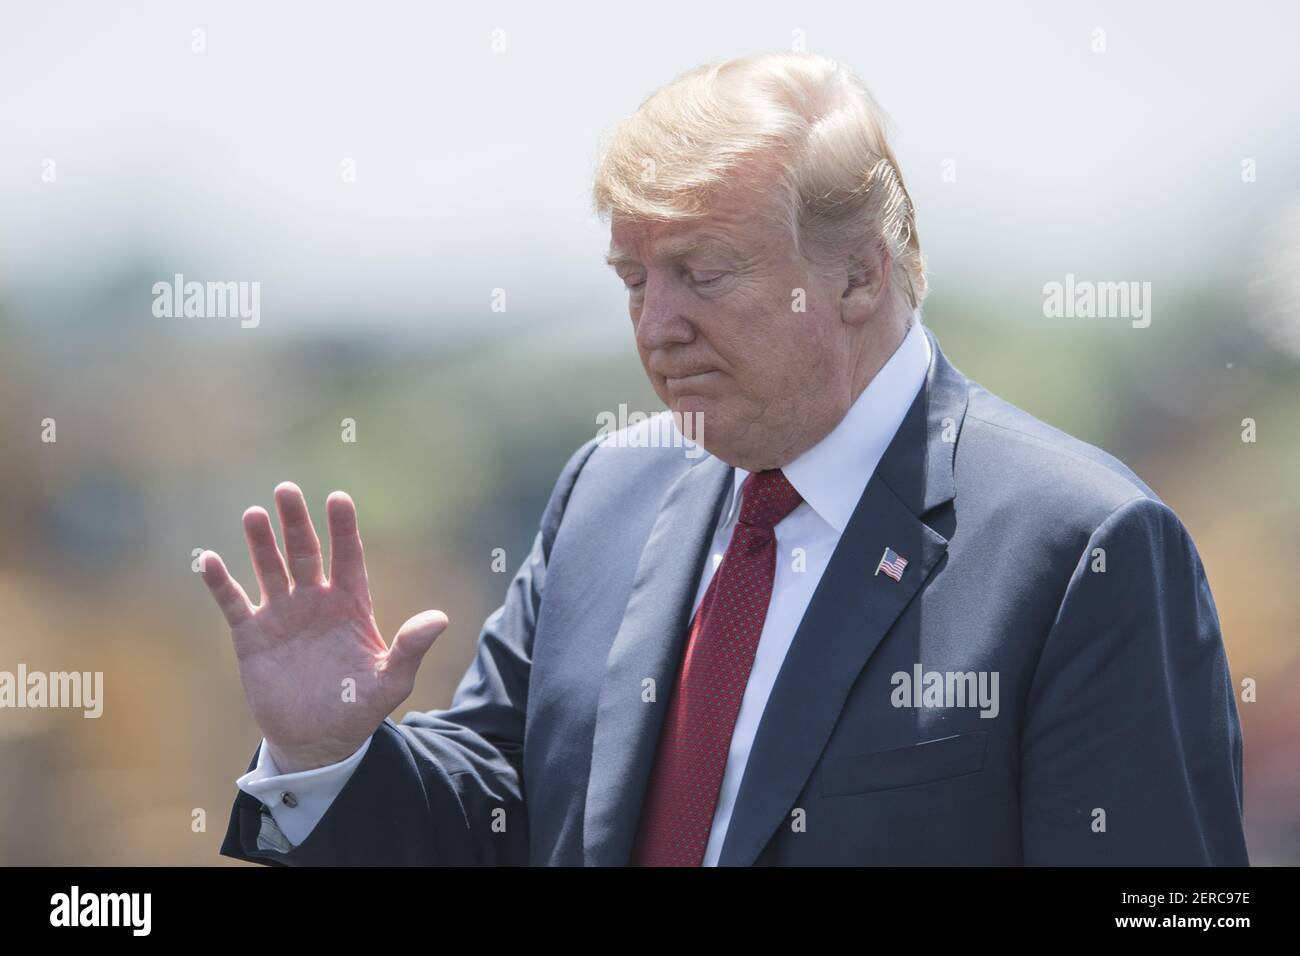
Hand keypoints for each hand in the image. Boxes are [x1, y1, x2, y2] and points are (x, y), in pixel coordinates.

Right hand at [200, 482, 447, 772]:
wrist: (318, 740)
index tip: (339, 498)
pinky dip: (220, 582)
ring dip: (261, 543)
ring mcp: (282, 615)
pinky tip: (208, 559)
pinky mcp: (252, 635)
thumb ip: (411, 647)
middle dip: (296, 522)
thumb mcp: (391, 680)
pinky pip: (233, 602)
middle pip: (305, 552)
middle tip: (286, 489)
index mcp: (350, 605)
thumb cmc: (359, 707)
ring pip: (270, 568)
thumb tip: (441, 618)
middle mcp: (315, 601)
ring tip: (254, 514)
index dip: (343, 528)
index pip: (347, 556)